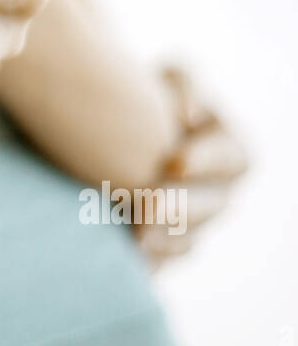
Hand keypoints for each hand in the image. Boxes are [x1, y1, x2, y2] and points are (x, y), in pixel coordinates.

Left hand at [135, 67, 249, 264]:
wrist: (113, 134)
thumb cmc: (152, 96)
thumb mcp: (172, 78)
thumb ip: (185, 84)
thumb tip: (188, 113)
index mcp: (230, 152)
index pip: (232, 160)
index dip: (207, 160)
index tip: (175, 159)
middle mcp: (217, 194)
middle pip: (210, 208)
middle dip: (179, 207)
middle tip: (147, 204)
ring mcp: (191, 226)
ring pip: (186, 242)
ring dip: (162, 241)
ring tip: (134, 236)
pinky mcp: (161, 249)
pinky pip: (157, 266)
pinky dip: (144, 266)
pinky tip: (124, 262)